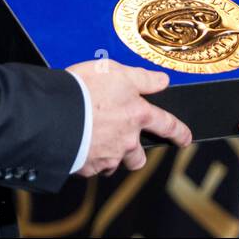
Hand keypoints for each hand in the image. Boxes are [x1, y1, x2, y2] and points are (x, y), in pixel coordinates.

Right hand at [67, 58, 191, 176]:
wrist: (53, 114)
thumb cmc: (84, 90)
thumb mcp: (116, 71)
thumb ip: (142, 79)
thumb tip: (162, 81)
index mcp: (136, 115)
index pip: (167, 125)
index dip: (179, 132)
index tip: (185, 139)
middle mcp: (126, 140)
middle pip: (138, 157)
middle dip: (135, 154)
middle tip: (124, 143)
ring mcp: (107, 157)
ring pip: (114, 163)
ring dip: (109, 156)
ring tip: (93, 139)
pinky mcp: (87, 167)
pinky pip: (92, 167)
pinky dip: (88, 158)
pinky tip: (78, 144)